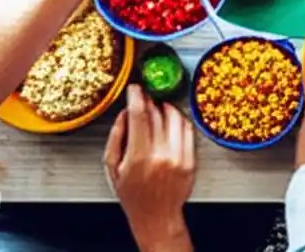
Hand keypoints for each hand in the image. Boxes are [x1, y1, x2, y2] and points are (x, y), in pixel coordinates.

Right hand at [104, 86, 195, 251]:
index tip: (135, 89)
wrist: (156, 216)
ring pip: (174, 118)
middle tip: (143, 98)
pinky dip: (179, 119)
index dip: (136, 97)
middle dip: (148, 102)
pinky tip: (171, 119)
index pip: (138, 115)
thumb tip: (124, 113)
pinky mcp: (190, 159)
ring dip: (165, 107)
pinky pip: (187, 129)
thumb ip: (116, 137)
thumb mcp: (113, 168)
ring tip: (157, 108)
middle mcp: (160, 155)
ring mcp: (178, 157)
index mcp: (138, 157)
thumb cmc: (133, 195)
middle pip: (156, 114)